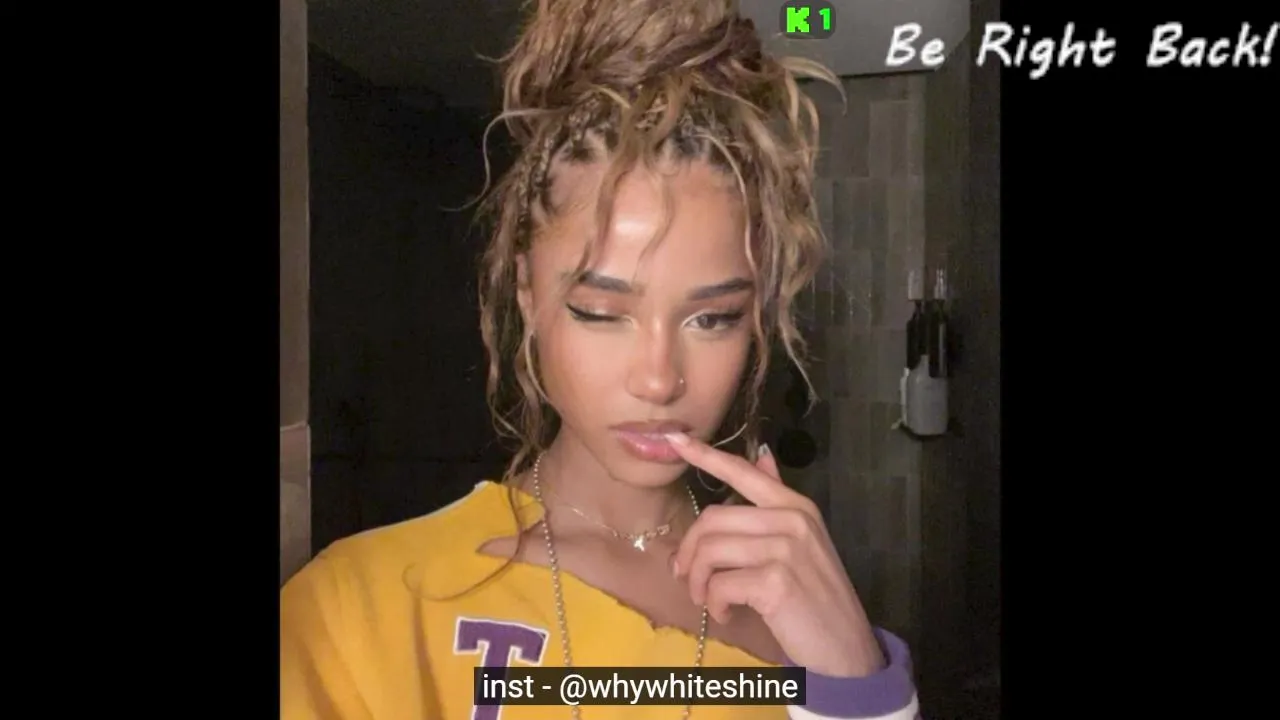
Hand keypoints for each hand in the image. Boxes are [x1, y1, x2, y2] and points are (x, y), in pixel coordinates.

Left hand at [666, 432, 884, 677]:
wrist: (845, 647)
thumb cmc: (816, 596)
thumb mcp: (802, 541)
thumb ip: (777, 500)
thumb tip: (763, 455)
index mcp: (795, 506)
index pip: (743, 472)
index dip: (705, 455)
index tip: (674, 439)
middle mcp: (791, 520)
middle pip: (712, 519)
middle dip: (689, 552)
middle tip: (687, 578)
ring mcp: (785, 548)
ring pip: (710, 551)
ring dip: (698, 582)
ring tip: (708, 600)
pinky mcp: (775, 581)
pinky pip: (719, 584)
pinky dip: (714, 604)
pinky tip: (727, 614)